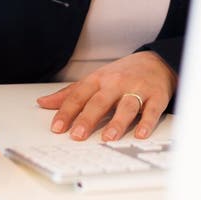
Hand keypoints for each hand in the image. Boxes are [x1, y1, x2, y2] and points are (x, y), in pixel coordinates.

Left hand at [36, 51, 177, 142]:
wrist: (157, 62)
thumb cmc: (123, 73)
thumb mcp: (95, 79)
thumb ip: (70, 93)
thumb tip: (43, 102)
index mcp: (99, 79)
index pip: (79, 95)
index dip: (67, 111)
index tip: (57, 127)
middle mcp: (117, 84)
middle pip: (100, 101)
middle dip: (88, 118)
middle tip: (78, 135)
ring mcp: (137, 90)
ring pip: (126, 106)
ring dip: (117, 122)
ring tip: (108, 137)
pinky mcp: (156, 97)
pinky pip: (152, 110)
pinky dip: (147, 122)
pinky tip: (140, 134)